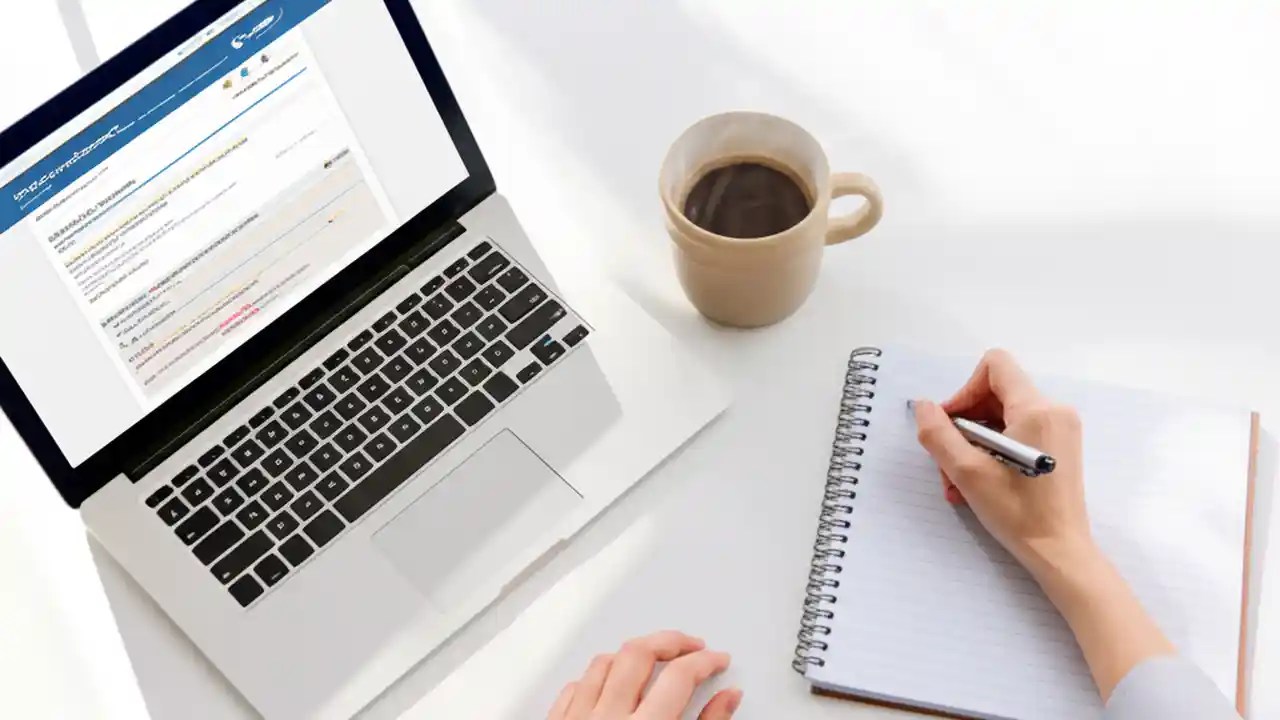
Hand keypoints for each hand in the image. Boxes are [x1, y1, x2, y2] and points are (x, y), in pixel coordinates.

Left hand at [547, 631, 741, 719]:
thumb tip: (728, 698)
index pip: (679, 678)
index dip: (705, 662)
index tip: (717, 660)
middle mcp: (605, 719)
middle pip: (638, 655)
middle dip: (669, 642)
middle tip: (691, 646)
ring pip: (602, 665)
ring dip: (631, 656)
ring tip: (652, 661)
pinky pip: (572, 689)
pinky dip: (595, 680)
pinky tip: (609, 684)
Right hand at [914, 350, 1177, 699]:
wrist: (1061, 552)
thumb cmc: (1017, 513)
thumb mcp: (967, 473)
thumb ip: (939, 433)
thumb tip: (923, 406)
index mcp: (1036, 409)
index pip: (995, 366)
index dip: (965, 389)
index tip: (951, 423)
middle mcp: (1054, 410)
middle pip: (996, 392)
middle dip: (965, 422)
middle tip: (947, 459)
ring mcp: (1061, 428)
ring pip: (1003, 415)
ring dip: (974, 442)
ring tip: (957, 480)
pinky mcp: (1060, 446)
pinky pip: (1018, 431)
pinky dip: (993, 450)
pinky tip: (977, 482)